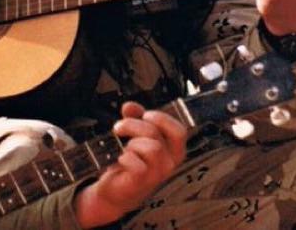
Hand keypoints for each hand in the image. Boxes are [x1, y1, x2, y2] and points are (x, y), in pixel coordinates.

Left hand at [73, 102, 187, 227]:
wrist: (116, 190)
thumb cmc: (130, 163)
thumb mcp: (135, 137)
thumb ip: (135, 119)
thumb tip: (130, 106)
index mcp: (172, 150)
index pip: (179, 131)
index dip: (162, 118)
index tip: (145, 114)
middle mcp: (169, 163)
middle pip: (156, 134)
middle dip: (134, 125)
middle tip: (120, 127)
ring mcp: (157, 174)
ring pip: (151, 148)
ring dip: (131, 143)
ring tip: (124, 148)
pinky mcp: (142, 183)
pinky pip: (137, 164)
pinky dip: (125, 158)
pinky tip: (121, 160)